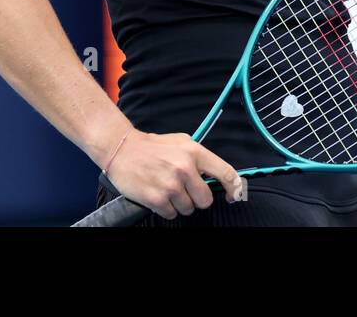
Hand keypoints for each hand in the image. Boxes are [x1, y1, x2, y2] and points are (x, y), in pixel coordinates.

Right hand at [106, 129, 244, 219]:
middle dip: (197, 198)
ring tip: (169, 190)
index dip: (234, 188)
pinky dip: (167, 209)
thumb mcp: (182, 141)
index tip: (233, 195)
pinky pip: (171, 214)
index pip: (226, 173)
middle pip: (206, 200)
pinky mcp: (156, 199)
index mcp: (195, 153)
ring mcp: (171, 185)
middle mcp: (185, 169)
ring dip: (180, 204)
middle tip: (186, 190)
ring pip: (188, 209)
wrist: (122, 149)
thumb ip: (199, 157)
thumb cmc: (153, 146)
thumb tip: (215, 174)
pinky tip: (159, 195)